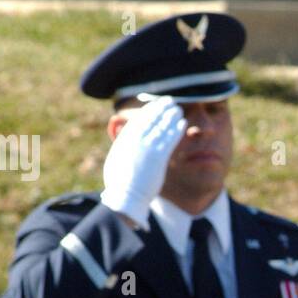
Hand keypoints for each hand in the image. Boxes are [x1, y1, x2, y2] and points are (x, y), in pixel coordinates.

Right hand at [100, 96, 186, 224]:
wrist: (126, 196)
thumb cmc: (119, 182)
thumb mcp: (115, 158)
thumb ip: (120, 141)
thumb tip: (117, 126)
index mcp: (124, 140)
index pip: (138, 120)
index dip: (148, 111)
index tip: (154, 106)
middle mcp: (136, 141)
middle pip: (151, 120)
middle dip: (161, 109)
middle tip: (169, 101)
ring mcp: (148, 148)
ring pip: (162, 127)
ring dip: (171, 117)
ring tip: (178, 110)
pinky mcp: (159, 157)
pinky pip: (170, 139)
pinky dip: (176, 130)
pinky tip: (182, 123)